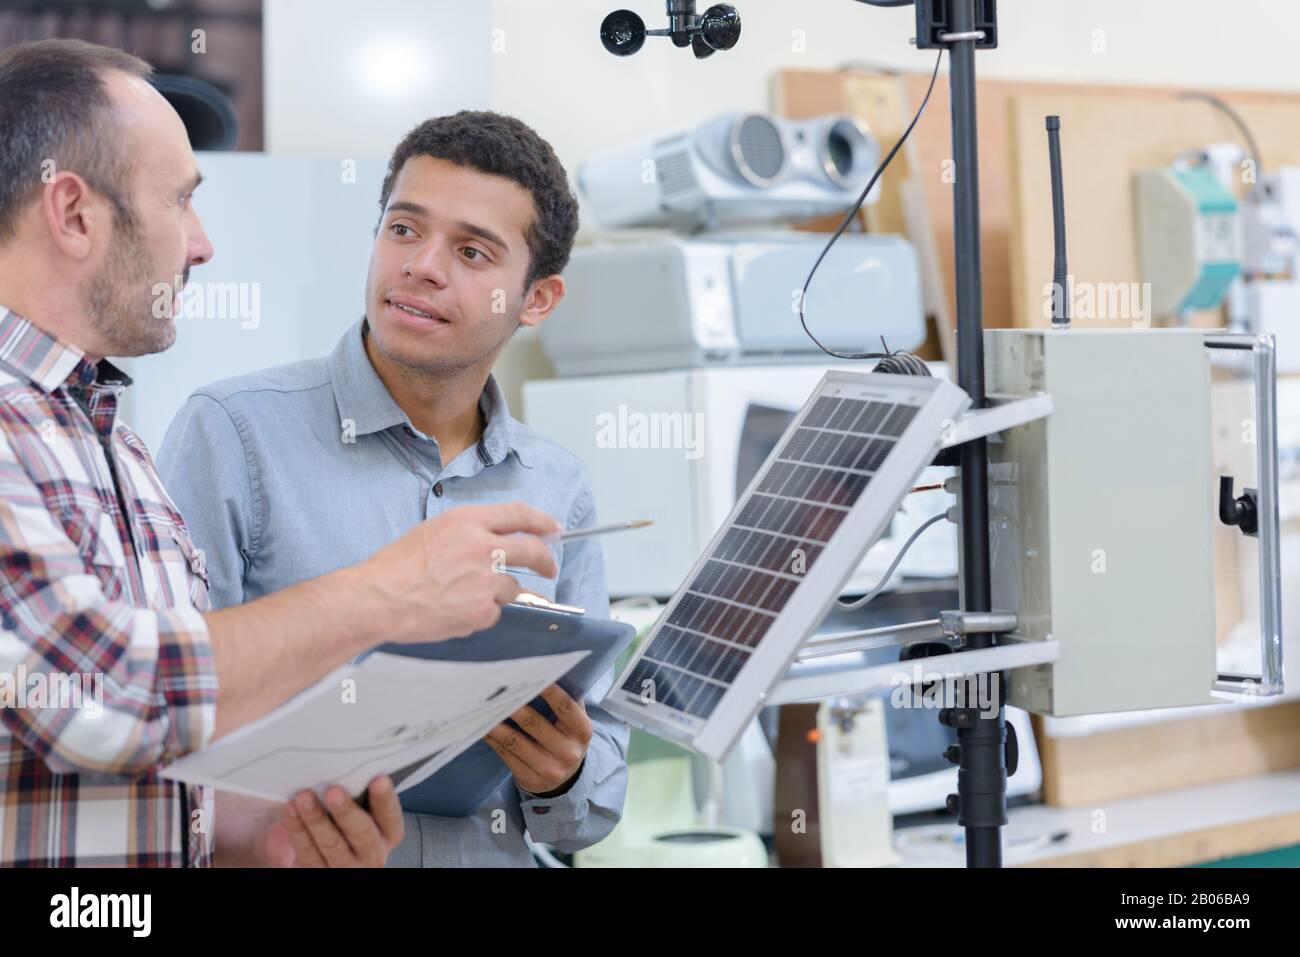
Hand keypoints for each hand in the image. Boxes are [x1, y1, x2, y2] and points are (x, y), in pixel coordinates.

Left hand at [276, 776, 403, 866]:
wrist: (325, 847)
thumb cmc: (347, 818)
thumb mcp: (362, 807)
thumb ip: (361, 792)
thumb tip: (349, 761)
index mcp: (388, 832)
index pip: (390, 815)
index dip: (385, 798)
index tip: (379, 778)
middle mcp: (372, 852)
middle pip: (361, 833)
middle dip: (346, 811)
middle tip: (334, 791)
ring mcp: (345, 866)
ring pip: (331, 844)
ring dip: (316, 819)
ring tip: (304, 797)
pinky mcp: (318, 871)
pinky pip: (306, 851)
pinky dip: (297, 828)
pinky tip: (291, 809)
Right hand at [354, 502, 560, 642]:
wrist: (379, 598)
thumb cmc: (395, 567)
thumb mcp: (433, 531)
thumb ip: (468, 533)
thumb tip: (493, 541)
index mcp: (467, 521)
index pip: (518, 514)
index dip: (542, 521)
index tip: (553, 529)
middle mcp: (482, 547)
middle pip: (531, 551)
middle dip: (546, 561)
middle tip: (548, 567)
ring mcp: (485, 580)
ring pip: (512, 588)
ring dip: (499, 594)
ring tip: (465, 596)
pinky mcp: (482, 610)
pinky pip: (494, 612)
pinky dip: (481, 613)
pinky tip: (455, 610)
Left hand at [485, 685, 592, 795]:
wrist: (565, 778)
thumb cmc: (566, 738)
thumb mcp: (574, 723)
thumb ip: (566, 701)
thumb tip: (545, 671)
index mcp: (582, 731)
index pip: (565, 707)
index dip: (549, 691)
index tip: (532, 675)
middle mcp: (568, 751)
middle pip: (534, 724)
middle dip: (513, 706)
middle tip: (497, 691)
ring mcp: (549, 768)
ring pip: (515, 741)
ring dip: (496, 724)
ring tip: (482, 709)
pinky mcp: (530, 779)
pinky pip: (506, 755)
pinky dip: (492, 740)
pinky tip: (483, 728)